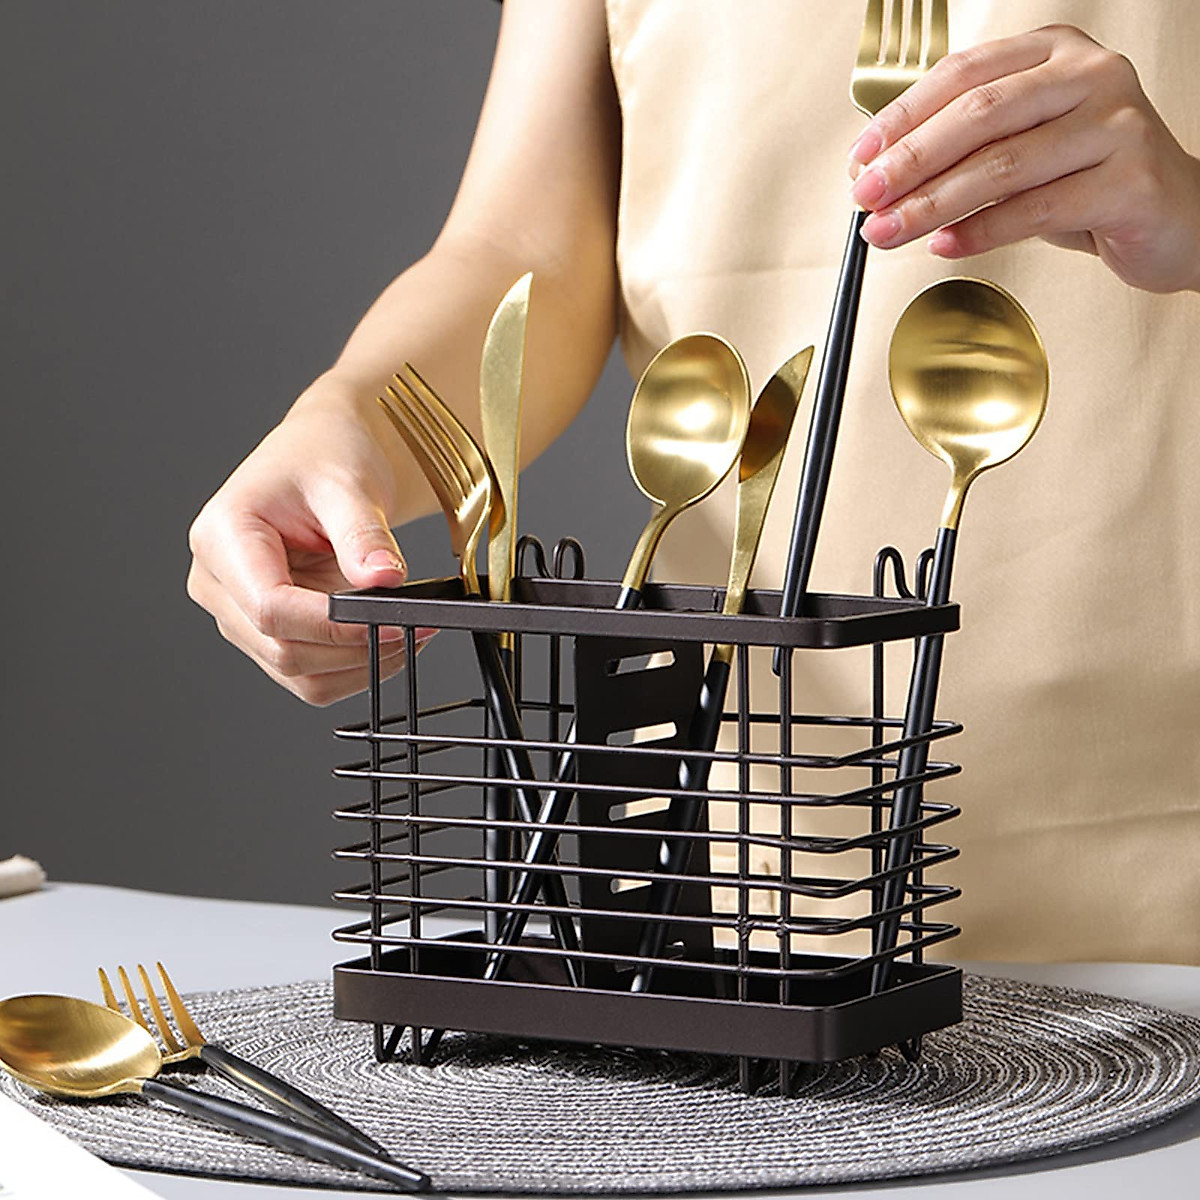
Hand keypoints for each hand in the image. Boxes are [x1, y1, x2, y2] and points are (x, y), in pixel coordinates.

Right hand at [187, 380, 434, 705]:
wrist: (325, 456)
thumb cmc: (324, 456)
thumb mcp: (347, 483)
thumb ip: (363, 534)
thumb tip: (384, 579)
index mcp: (222, 536)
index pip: (269, 607)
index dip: (332, 626)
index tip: (390, 621)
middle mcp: (219, 582)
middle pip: (281, 649)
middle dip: (353, 649)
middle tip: (413, 627)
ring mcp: (240, 614)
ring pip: (296, 674)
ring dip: (358, 666)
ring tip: (407, 632)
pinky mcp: (268, 633)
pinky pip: (309, 675)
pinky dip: (353, 668)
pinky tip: (386, 640)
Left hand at [848, 24, 1199, 293]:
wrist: (1179, 217)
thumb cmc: (1092, 180)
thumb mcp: (1025, 149)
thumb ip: (969, 149)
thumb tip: (884, 176)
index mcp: (1056, 53)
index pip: (964, 74)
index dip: (903, 117)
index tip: (862, 157)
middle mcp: (1090, 76)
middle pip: (978, 114)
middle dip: (910, 161)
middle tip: (866, 197)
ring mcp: (1115, 124)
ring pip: (1002, 164)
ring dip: (932, 204)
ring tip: (890, 231)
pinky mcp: (1130, 181)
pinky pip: (1035, 209)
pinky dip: (980, 232)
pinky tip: (945, 245)